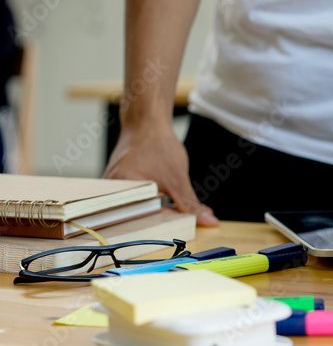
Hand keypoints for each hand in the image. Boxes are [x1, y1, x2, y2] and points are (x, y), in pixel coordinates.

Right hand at [104, 123, 218, 225]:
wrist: (146, 122)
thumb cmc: (157, 144)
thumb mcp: (178, 179)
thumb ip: (191, 204)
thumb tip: (207, 221)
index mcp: (120, 190)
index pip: (143, 219)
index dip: (166, 223)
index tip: (185, 223)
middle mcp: (111, 191)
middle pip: (140, 217)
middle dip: (164, 219)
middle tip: (183, 217)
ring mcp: (113, 188)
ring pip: (140, 209)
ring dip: (160, 210)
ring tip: (174, 204)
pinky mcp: (119, 185)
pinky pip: (137, 200)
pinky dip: (154, 202)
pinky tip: (167, 201)